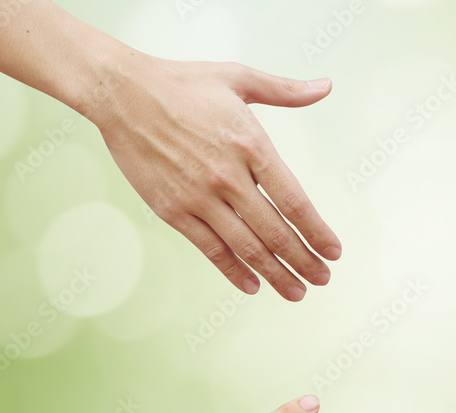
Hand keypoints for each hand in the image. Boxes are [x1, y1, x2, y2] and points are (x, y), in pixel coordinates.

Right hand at [92, 55, 341, 301]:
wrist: (121, 92)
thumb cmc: (182, 83)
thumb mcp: (239, 78)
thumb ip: (286, 90)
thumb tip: (325, 86)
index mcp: (251, 144)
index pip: (294, 201)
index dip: (317, 231)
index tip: (334, 251)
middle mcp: (228, 176)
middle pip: (275, 231)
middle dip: (303, 260)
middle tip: (323, 279)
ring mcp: (199, 196)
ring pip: (247, 247)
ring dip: (276, 274)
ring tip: (297, 292)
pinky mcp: (172, 210)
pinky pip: (210, 248)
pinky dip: (233, 271)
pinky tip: (253, 286)